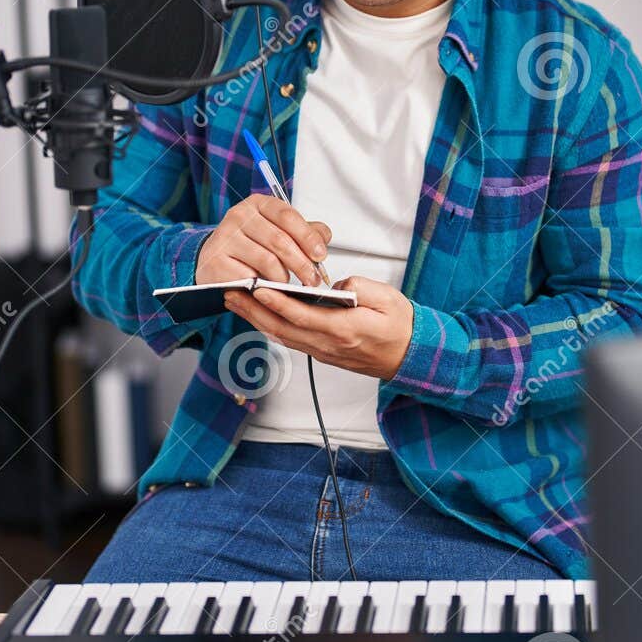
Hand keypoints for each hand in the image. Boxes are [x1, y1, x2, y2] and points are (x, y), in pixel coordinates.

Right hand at [196, 194, 332, 286]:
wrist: (216, 260)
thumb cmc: (253, 246)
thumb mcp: (279, 232)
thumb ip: (305, 233)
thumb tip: (323, 238)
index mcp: (258, 204)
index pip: (288, 216)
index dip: (308, 237)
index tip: (321, 255)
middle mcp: (239, 216)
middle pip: (280, 240)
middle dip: (302, 264)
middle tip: (312, 279)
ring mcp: (225, 237)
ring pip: (267, 261)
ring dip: (283, 277)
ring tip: (288, 284)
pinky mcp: (216, 260)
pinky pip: (249, 277)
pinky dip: (263, 286)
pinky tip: (267, 289)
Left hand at [224, 274, 412, 380]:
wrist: (410, 356)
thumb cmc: (400, 327)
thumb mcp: (388, 299)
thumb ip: (359, 287)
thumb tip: (334, 285)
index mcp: (344, 330)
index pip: (302, 316)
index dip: (276, 302)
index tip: (256, 288)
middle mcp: (328, 344)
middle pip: (282, 328)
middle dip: (253, 310)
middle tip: (231, 293)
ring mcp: (323, 351)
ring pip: (282, 335)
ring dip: (256, 318)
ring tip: (236, 301)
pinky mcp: (322, 352)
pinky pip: (290, 339)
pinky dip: (270, 325)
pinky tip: (258, 314)